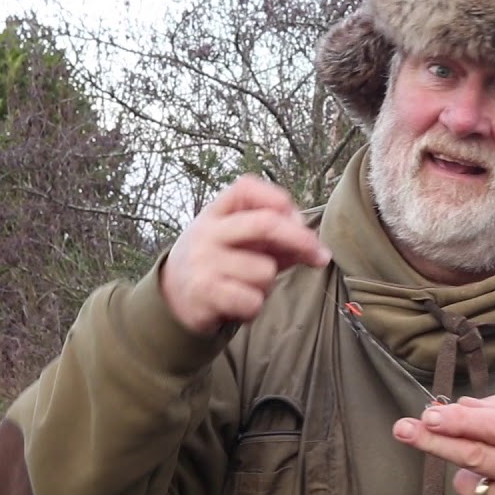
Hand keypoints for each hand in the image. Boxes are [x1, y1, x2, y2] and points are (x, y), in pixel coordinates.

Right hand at [161, 175, 330, 334]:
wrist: (174, 297)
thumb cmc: (220, 264)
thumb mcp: (243, 243)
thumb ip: (277, 240)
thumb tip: (317, 250)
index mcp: (217, 212)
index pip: (248, 187)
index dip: (280, 201)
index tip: (299, 220)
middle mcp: (207, 231)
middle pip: (266, 223)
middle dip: (301, 239)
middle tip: (321, 256)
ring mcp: (203, 261)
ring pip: (265, 270)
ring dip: (267, 284)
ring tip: (247, 286)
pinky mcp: (204, 293)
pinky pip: (253, 300)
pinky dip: (254, 307)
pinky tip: (239, 304)